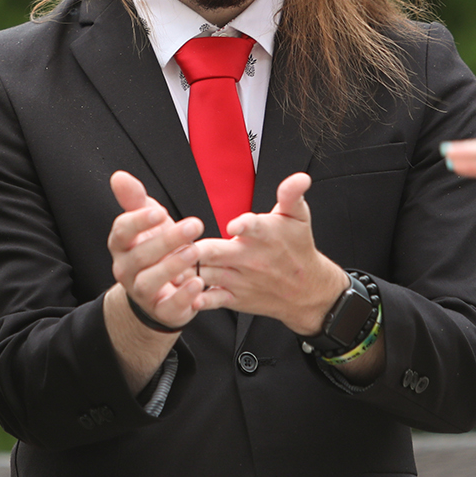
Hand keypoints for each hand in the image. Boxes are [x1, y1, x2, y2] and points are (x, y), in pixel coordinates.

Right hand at [106, 170, 202, 329]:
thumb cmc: (153, 249)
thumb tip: (119, 176)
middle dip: (168, 240)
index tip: (160, 211)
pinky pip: (169, 307)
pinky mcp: (161, 311)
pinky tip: (197, 282)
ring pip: (150, 281)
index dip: (139, 221)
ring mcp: (141, 292)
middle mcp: (126, 270)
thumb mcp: (146, 222)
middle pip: (141, 255)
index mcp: (121, 245)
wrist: (158, 291)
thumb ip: (134, 200)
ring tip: (194, 252)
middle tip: (194, 225)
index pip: (122, 231)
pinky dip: (183, 296)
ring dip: (173, 266)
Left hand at [188, 173, 346, 334]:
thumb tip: (301, 177)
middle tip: (176, 242)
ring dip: (187, 270)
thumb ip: (292, 194)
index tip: (234, 226)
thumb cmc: (298, 249)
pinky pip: (212, 300)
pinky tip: (185, 292)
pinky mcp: (235, 298)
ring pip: (208, 275)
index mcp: (265, 236)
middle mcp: (250, 259)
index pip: (254, 228)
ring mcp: (241, 280)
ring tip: (168, 265)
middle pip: (217, 253)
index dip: (244, 226)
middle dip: (196, 249)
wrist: (307, 291)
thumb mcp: (299, 218)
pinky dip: (198, 298)